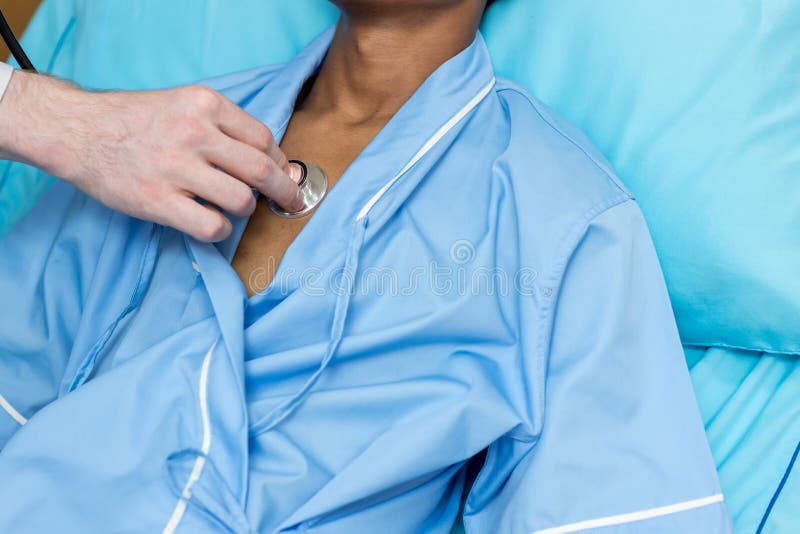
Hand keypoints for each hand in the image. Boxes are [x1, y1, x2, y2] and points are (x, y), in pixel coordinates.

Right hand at [0, 70, 302, 241]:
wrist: (78, 130)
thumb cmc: (135, 120)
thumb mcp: (182, 103)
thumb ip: (223, 126)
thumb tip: (271, 159)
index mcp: (205, 104)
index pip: (263, 139)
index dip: (281, 162)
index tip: (284, 175)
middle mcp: (194, 133)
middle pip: (262, 170)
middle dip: (285, 191)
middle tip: (291, 203)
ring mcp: (175, 168)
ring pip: (241, 200)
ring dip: (246, 209)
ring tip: (233, 207)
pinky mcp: (158, 200)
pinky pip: (211, 225)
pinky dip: (220, 230)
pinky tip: (211, 223)